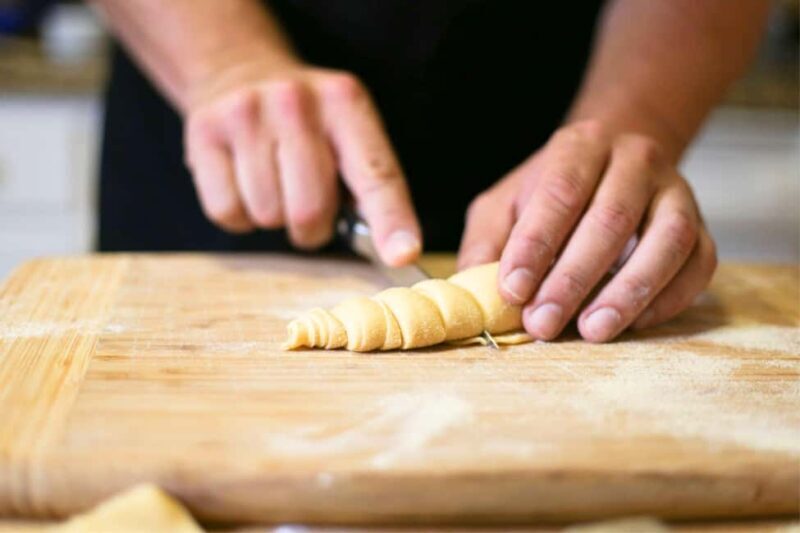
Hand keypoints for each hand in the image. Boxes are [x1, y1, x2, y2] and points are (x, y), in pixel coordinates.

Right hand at [184, 60, 420, 265]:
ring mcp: (244, 114)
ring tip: (274, 183)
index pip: (375, 173)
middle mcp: (295, 102)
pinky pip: (228, 212)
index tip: (402, 255)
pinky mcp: (203, 133)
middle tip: (308, 207)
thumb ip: (369, 182)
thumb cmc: (307, 121)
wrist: (239, 69)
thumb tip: (392, 247)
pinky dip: (240, 216)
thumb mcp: (348, 131)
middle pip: (310, 210)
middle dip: (312, 228)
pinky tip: (244, 183)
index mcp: (346, 103)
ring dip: (275, 218)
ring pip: (267, 215)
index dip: (391, 220)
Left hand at [458, 120, 716, 341]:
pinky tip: (633, 323)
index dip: (535, 244)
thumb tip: (473, 291)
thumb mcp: (505, 205)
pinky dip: (668, 298)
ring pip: (665, 240)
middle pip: (611, 219)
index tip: (513, 291)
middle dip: (573, 278)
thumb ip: (487, 242)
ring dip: (628, 291)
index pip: (560, 192)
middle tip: (543, 323)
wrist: (614, 167)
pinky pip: (698, 263)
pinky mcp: (702, 227)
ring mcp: (676, 192)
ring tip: (591, 331)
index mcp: (580, 147)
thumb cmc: (551, 193)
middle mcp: (634, 161)